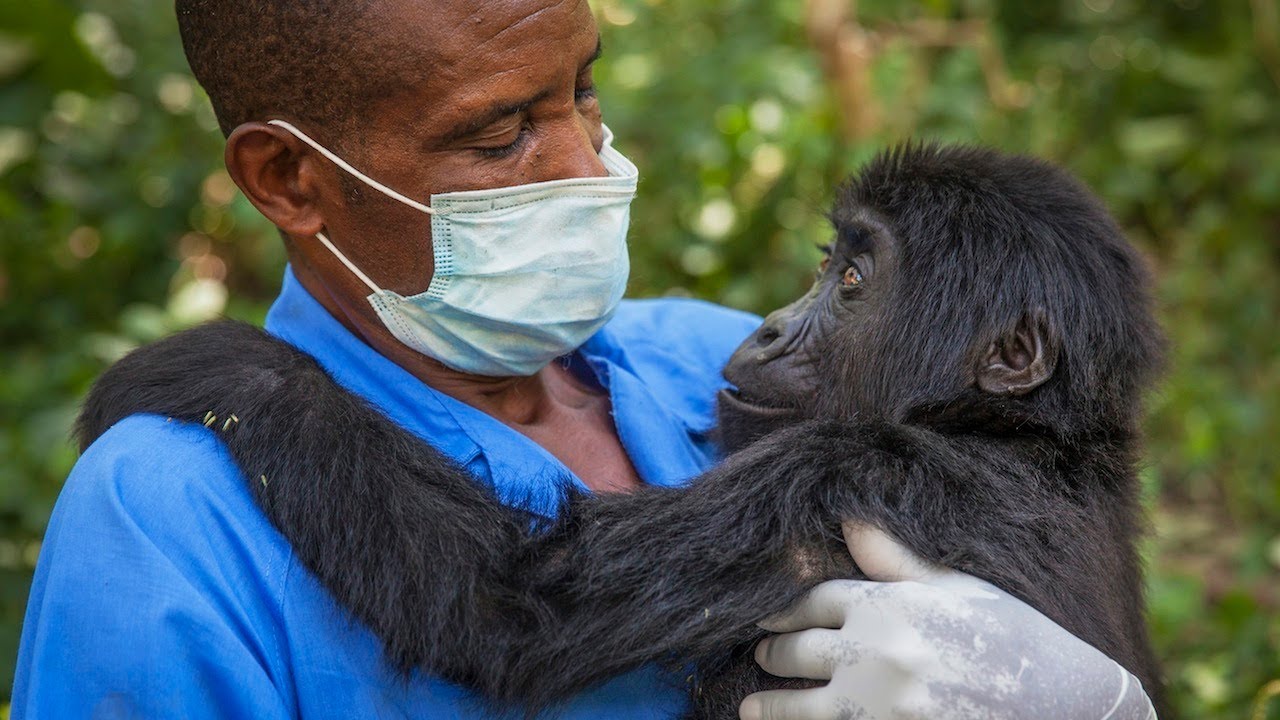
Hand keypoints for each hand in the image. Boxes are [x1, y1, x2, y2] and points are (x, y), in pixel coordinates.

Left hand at [739, 523, 1156, 719]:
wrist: (1065, 704)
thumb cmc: (1014, 639)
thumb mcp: (958, 588)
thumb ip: (897, 561)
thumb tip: (851, 519)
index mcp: (890, 604)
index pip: (816, 600)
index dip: (787, 608)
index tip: (769, 616)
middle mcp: (877, 651)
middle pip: (801, 648)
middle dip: (774, 651)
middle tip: (761, 653)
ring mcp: (880, 703)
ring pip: (803, 704)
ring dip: (772, 704)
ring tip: (753, 706)